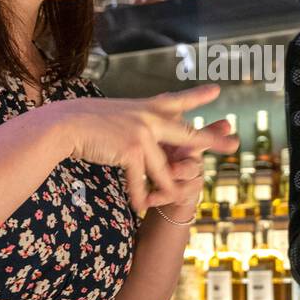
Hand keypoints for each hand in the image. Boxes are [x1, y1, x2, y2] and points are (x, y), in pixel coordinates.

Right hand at [49, 83, 238, 212]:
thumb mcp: (115, 114)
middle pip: (188, 134)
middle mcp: (149, 117)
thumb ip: (134, 122)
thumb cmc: (83, 121)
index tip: (217, 91)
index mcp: (145, 107)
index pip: (176, 100)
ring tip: (172, 198)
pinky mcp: (133, 150)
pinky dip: (139, 195)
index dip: (198, 96)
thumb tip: (146, 134)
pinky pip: (141, 180)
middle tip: (235, 144)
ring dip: (166, 187)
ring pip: (164, 169)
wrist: (64, 125)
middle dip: (213, 142)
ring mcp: (144, 133)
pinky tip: (141, 207)